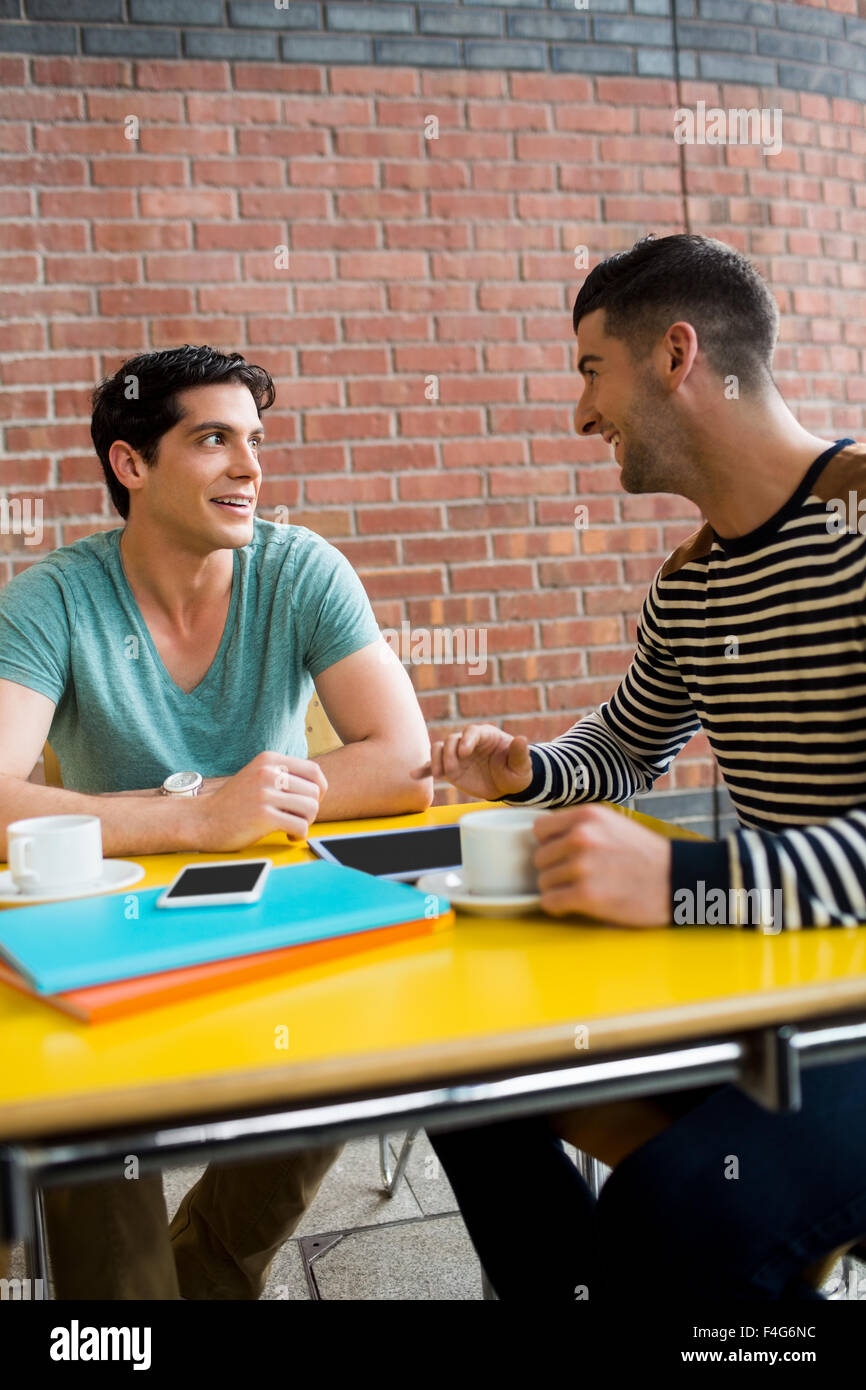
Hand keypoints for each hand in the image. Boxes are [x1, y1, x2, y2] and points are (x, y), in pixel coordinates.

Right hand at [189, 751, 327, 851]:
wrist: (203, 820)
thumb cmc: (235, 803)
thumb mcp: (258, 777)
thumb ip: (284, 776)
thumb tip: (319, 787)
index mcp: (269, 760)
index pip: (314, 771)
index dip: (320, 790)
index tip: (310, 803)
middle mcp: (268, 772)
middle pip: (315, 792)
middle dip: (312, 810)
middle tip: (298, 819)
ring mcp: (265, 793)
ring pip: (311, 808)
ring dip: (307, 823)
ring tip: (293, 828)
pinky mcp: (263, 815)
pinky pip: (300, 826)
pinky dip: (299, 835)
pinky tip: (289, 836)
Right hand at [412, 723, 533, 800]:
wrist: (507, 785)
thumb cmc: (516, 771)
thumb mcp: (521, 765)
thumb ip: (519, 753)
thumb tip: (522, 739)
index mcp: (485, 736)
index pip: (472, 732)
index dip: (467, 740)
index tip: (465, 752)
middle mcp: (468, 742)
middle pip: (452, 740)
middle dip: (450, 753)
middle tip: (453, 770)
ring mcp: (457, 755)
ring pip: (439, 749)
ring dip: (436, 760)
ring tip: (439, 774)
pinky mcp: (450, 769)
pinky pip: (433, 767)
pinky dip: (423, 769)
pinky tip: (414, 775)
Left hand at [533, 805, 671, 927]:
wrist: (677, 880)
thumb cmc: (646, 856)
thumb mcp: (613, 824)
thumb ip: (581, 827)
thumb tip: (546, 840)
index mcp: (587, 816)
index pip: (540, 829)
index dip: (548, 844)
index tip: (560, 854)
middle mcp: (581, 837)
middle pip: (539, 857)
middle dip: (554, 869)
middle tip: (575, 877)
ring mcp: (582, 866)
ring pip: (543, 881)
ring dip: (558, 889)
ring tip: (581, 890)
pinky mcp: (586, 895)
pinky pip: (549, 902)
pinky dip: (558, 906)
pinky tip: (574, 904)